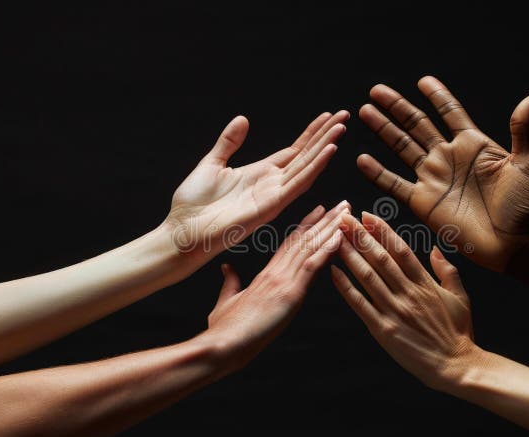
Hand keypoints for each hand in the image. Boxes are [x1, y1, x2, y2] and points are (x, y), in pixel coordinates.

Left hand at [167, 111, 348, 258]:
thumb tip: (242, 120)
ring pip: (308, 166)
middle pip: (307, 155)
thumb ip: (229, 142)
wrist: (184, 230)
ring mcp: (275, 194)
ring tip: (341, 126)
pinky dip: (315, 165)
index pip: (294, 150)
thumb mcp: (212, 163)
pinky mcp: (272, 205)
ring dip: (325, 146)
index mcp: (260, 173)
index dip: (312, 134)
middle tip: (345, 114)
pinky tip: (328, 150)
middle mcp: (272, 184)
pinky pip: (299, 182)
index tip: (327, 116)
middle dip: (325, 135)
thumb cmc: (193, 204)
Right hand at [205, 201, 349, 369]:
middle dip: (326, 220)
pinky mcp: (289, 292)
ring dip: (332, 228)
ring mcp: (283, 280)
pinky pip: (312, 265)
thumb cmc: (223, 329)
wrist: (221, 344)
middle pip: (305, 239)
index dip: (306, 225)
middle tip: (344, 204)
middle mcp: (276, 272)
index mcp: (265, 274)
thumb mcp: (226, 301)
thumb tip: (228, 269)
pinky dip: (327, 249)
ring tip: (347, 211)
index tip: (320, 210)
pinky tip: (340, 236)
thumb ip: (231, 283)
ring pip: (311, 246)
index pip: (290, 244)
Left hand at [331, 212, 478, 391]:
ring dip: (350, 255)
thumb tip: (434, 249)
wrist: (456, 365)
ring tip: (335, 238)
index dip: (382, 231)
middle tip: (344, 218)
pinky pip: (361, 304)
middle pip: (380, 258)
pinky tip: (334, 272)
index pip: (400, 250)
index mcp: (425, 284)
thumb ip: (447, 271)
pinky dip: (346, 288)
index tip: (367, 215)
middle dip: (360, 235)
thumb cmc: (459, 332)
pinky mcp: (384, 330)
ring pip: (368, 276)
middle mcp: (408, 293)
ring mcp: (395, 311)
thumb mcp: (460, 297)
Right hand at [357, 76, 528, 270]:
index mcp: (475, 145)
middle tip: (376, 91)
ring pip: (402, 148)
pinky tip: (361, 159)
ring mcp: (435, 180)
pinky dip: (377, 173)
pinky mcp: (424, 204)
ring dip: (383, 130)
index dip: (437, 96)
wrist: (519, 245)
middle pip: (417, 125)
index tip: (423, 81)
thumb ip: (524, 129)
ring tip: (365, 111)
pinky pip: (395, 185)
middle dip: (397, 107)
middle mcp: (450, 158)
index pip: (450, 113)